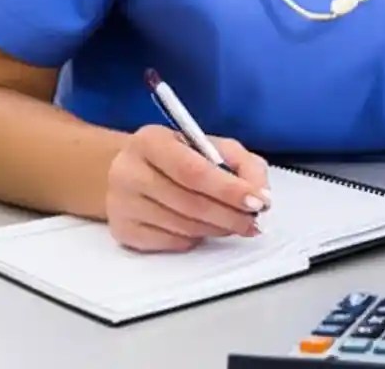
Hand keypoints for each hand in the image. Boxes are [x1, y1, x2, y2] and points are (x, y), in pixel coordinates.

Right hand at [106, 125, 270, 252]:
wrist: (127, 171)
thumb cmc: (178, 157)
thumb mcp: (211, 146)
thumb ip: (243, 164)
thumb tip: (262, 196)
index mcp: (151, 141)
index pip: (194, 171)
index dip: (230, 190)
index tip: (258, 201)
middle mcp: (130, 172)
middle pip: (190, 203)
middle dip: (230, 215)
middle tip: (253, 221)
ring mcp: (122, 204)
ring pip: (184, 227)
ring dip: (217, 228)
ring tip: (233, 223)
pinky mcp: (123, 231)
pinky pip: (171, 243)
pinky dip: (195, 238)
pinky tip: (202, 227)